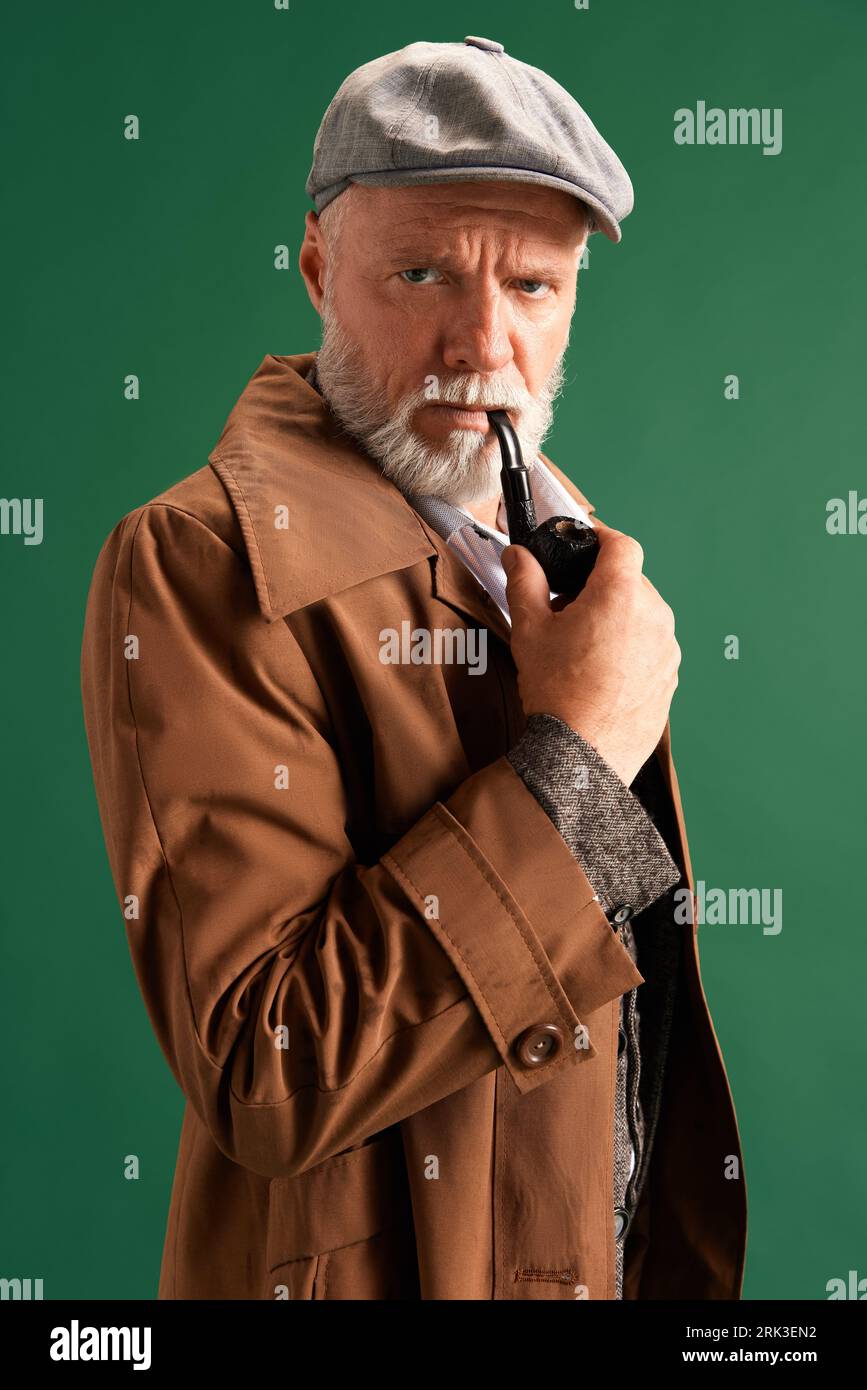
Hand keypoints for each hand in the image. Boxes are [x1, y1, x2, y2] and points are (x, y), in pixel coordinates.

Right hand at [502, 517, 680, 785]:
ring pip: (643, 616)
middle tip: (568, 610)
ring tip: (583, 648)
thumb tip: (519, 556)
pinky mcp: (671, 677)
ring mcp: (667, 649)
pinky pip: (651, 648)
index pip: (622, 544)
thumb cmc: (557, 693)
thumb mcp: (530, 629)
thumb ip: (525, 582)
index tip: (585, 544)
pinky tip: (601, 673)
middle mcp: (654, 616)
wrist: (582, 754)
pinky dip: (630, 650)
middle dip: (601, 588)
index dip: (601, 538)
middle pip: (631, 582)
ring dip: (618, 620)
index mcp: (621, 594)